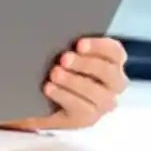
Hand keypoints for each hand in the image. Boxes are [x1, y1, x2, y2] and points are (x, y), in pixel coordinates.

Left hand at [4, 37, 128, 130]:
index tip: (79, 44)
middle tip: (65, 58)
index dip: (100, 47)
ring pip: (97, 94)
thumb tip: (58, 32)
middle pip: (109, 73)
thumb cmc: (54, 66)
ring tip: (55, 73)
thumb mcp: (62, 52)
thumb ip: (68, 43)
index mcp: (111, 61)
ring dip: (74, 81)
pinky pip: (82, 108)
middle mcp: (112, 83)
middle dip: (86, 64)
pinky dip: (65, 96)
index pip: (115, 52)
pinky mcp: (88, 118)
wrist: (35, 96)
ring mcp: (102, 103)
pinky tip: (50, 88)